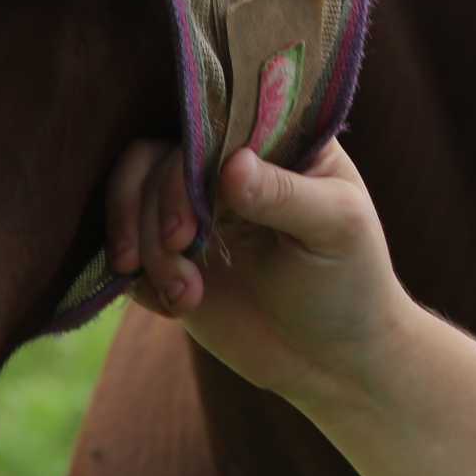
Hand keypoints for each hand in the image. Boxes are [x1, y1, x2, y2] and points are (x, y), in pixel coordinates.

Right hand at [104, 137, 412, 416]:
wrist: (332, 360)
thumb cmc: (351, 280)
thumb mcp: (336, 229)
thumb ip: (284, 194)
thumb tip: (230, 164)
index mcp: (273, 140)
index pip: (213, 115)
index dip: (191, 148)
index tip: (199, 198)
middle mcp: (226, 166)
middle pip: (156, 154)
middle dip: (157, 201)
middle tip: (180, 243)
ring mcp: (193, 212)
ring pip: (130, 197)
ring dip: (144, 245)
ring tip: (187, 294)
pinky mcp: (168, 260)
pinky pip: (124, 253)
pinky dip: (137, 277)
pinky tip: (179, 305)